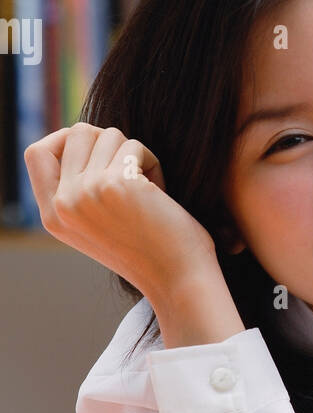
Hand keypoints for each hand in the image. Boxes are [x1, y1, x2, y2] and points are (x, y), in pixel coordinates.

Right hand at [24, 123, 218, 302]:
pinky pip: (134, 147)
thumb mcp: (96, 222)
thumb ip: (79, 189)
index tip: (95, 148)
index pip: (36, 153)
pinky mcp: (115, 185)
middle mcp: (62, 204)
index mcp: (52, 216)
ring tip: (146, 189)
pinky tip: (158, 193)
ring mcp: (85, 193)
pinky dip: (153, 163)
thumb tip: (83, 135)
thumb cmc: (148, 247)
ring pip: (108, 135)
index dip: (64, 139)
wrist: (177, 279)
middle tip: (130, 171)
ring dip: (134, 154)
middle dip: (110, 144)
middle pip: (77, 133)